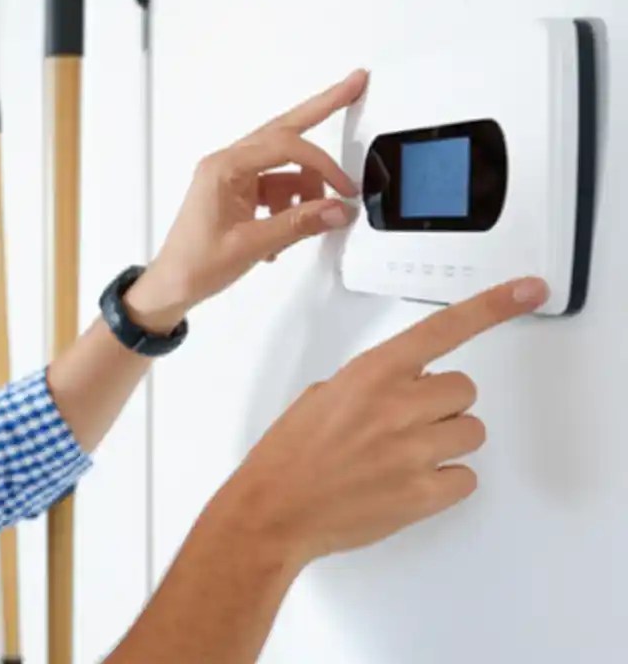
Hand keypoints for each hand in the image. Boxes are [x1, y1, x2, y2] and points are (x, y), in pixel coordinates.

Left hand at [124, 69, 368, 332]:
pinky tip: (284, 235)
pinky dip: (290, 205)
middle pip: (284, 130)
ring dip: (305, 189)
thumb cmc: (196, 264)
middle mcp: (227, 164)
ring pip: (284, 165)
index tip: (343, 188)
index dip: (321, 164)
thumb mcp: (251, 245)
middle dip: (321, 109)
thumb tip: (337, 209)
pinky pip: (276, 187)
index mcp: (223, 167)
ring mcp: (232, 177)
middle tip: (354, 84)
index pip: (285, 146)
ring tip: (310, 219)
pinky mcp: (237, 193)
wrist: (172, 285)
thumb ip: (298, 224)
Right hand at [207, 276, 549, 567]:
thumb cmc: (289, 456)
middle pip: (464, 389)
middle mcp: (395, 406)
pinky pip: (466, 478)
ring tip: (404, 455)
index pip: (443, 329)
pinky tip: (411, 482)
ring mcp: (412, 451)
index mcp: (370, 374)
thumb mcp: (323, 396)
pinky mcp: (421, 494)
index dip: (492, 307)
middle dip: (443, 404)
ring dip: (446, 441)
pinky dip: (445, 481)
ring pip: (471, 432)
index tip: (527, 291)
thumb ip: (374, 382)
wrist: (273, 510)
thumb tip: (408, 385)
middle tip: (409, 421)